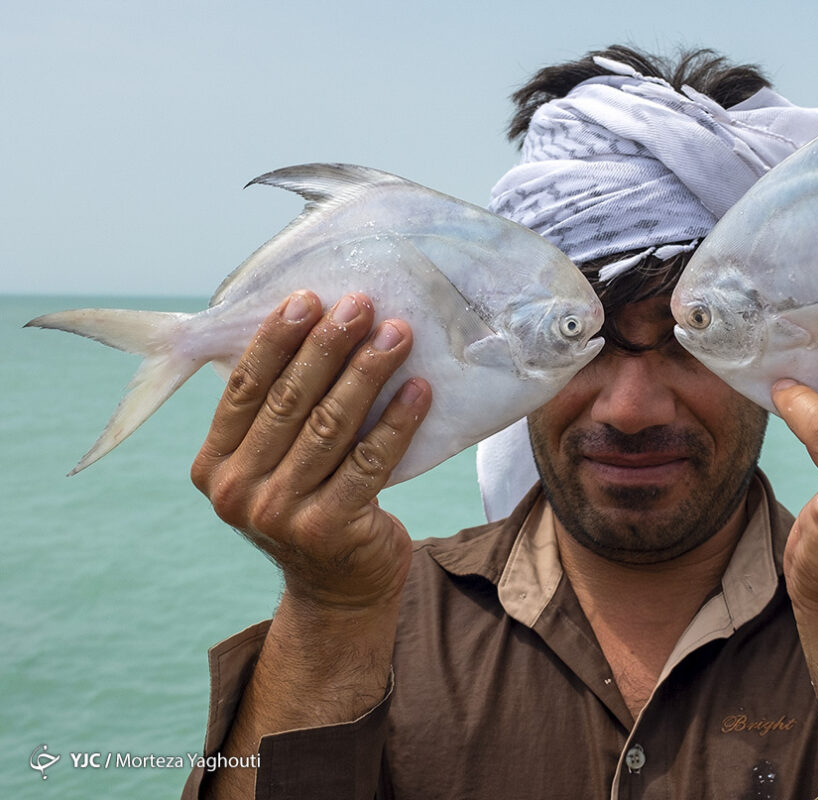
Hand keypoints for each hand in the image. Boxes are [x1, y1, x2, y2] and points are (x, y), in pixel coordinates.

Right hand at [190, 291, 431, 609]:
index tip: (308, 299)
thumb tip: (311, 325)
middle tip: (362, 304)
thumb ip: (274, 414)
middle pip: (289, 402)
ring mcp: (281, 514)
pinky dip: (397, 421)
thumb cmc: (309, 504)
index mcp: (214, 466)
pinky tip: (419, 389)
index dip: (276, 340)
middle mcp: (238, 492)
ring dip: (368, 373)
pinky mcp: (331, 529)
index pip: (243, 389)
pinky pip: (370, 461)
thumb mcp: (272, 465)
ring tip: (397, 334)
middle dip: (328, 346)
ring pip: (331, 426)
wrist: (339, 589)